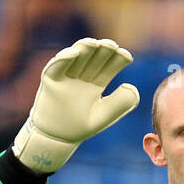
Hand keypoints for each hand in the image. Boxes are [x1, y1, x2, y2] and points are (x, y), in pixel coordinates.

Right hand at [12, 36, 139, 172]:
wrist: (56, 139)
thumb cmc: (80, 127)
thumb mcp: (103, 116)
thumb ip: (119, 104)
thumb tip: (133, 87)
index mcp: (96, 84)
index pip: (109, 67)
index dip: (117, 60)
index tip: (127, 57)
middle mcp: (82, 76)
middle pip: (94, 59)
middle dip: (103, 51)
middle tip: (112, 45)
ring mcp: (66, 76)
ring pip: (77, 57)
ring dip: (85, 49)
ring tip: (94, 43)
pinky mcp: (50, 79)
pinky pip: (57, 65)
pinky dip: (64, 58)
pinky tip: (75, 53)